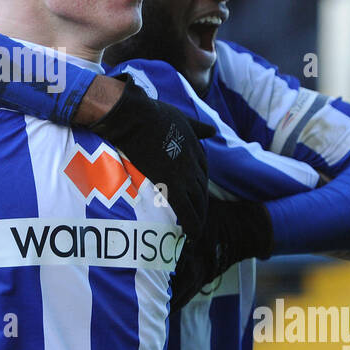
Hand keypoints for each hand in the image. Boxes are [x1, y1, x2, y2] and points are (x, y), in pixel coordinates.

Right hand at [88, 75, 215, 244]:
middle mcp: (194, 163)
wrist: (136, 118)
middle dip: (202, 205)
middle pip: (202, 189)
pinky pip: (186, 210)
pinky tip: (193, 235)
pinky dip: (192, 224)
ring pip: (198, 202)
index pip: (203, 171)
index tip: (197, 194)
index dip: (200, 184)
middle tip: (197, 217)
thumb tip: (213, 130)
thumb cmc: (153, 114)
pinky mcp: (171, 184)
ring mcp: (184, 175)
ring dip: (198, 217)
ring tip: (196, 230)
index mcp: (196, 148)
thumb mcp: (182, 117)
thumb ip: (198, 127)